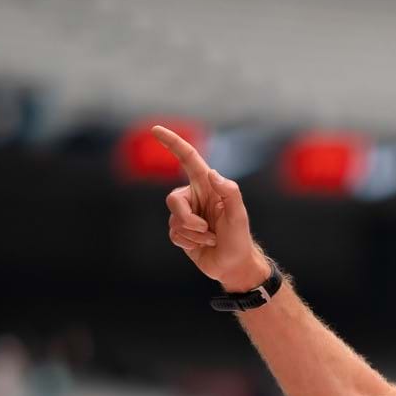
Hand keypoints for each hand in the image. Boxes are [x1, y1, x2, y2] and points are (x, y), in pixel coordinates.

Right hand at [153, 126, 267, 290]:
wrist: (233, 266)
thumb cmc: (239, 239)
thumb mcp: (239, 215)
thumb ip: (229, 192)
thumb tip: (212, 173)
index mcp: (207, 186)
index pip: (187, 159)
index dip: (172, 143)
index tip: (156, 129)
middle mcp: (194, 196)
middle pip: (173, 200)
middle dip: (187, 219)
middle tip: (207, 230)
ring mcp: (186, 214)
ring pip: (174, 220)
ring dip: (194, 234)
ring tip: (211, 238)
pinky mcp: (180, 232)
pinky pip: (174, 234)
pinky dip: (189, 242)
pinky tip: (203, 245)